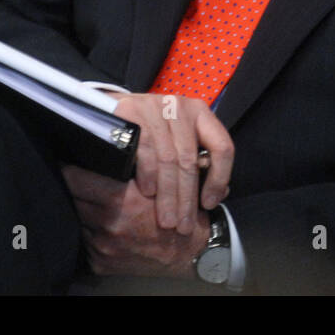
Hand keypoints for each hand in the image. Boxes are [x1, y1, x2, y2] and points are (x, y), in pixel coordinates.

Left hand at [62, 165, 209, 278]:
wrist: (187, 253)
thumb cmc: (177, 212)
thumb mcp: (163, 182)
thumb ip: (137, 166)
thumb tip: (111, 146)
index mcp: (123, 201)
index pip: (76, 179)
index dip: (70, 168)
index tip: (68, 161)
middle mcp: (109, 224)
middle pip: (73, 197)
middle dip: (76, 187)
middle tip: (79, 177)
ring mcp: (102, 246)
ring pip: (79, 218)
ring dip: (84, 209)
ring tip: (97, 202)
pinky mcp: (99, 261)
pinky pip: (86, 240)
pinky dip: (92, 231)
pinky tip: (105, 226)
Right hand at [112, 92, 233, 234]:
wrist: (111, 108)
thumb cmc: (151, 131)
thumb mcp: (178, 138)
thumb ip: (197, 161)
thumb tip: (216, 196)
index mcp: (200, 113)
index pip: (222, 147)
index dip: (219, 179)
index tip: (209, 204)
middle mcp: (181, 108)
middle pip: (190, 160)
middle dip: (187, 198)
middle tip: (183, 225)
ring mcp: (157, 108)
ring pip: (169, 160)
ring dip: (168, 195)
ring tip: (167, 219)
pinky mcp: (133, 113)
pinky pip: (145, 150)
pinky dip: (149, 175)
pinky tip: (149, 193)